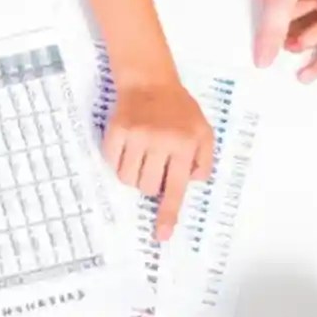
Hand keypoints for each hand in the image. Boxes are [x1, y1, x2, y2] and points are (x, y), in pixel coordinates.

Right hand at [104, 80, 214, 241]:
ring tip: (141, 155)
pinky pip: (112, 163)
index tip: (161, 235)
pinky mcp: (116, 131)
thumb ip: (203, 161)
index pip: (176, 188)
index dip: (167, 214)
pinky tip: (127, 145)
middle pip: (148, 187)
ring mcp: (136, 136)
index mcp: (184, 145)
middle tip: (155, 163)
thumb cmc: (179, 110)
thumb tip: (190, 184)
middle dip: (151, 183)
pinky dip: (118, 160)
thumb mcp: (204, 132)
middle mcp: (160, 141)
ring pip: (128, 179)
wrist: (150, 80)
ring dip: (134, 174)